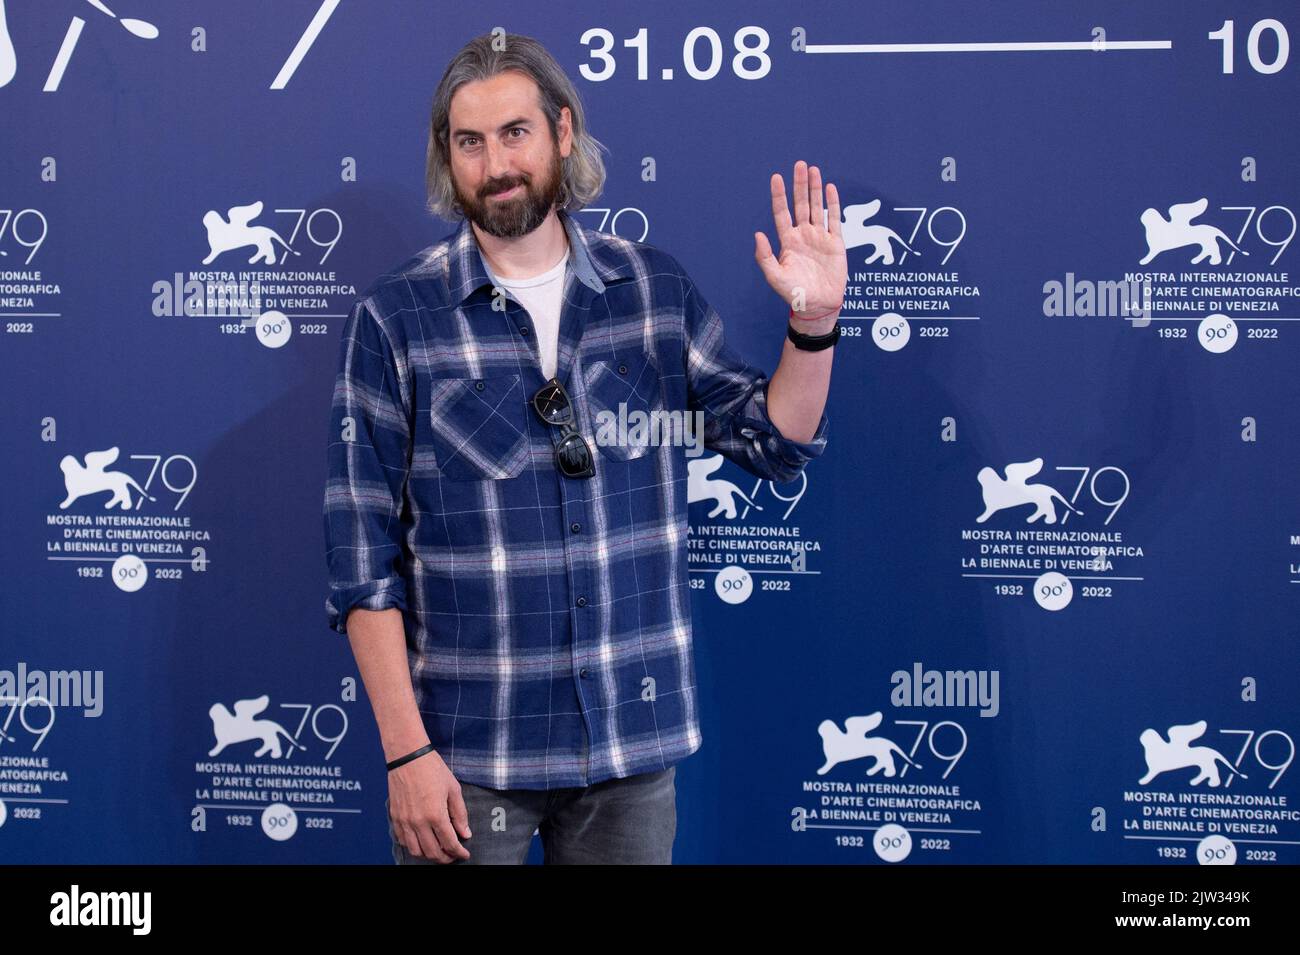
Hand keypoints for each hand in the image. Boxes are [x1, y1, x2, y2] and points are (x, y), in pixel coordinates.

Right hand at [387, 748, 471, 862]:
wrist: (407, 756)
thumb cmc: (432, 769)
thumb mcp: (453, 789)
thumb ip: (460, 814)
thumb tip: (465, 833)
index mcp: (436, 815)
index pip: (450, 844)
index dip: (459, 853)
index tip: (464, 854)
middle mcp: (418, 822)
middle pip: (432, 852)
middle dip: (445, 858)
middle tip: (453, 856)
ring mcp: (405, 821)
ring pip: (416, 850)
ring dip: (428, 855)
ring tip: (438, 850)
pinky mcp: (395, 817)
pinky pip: (403, 840)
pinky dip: (413, 845)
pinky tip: (421, 840)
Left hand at [754, 160, 848, 322]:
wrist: (818, 306)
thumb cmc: (794, 293)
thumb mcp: (775, 277)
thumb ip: (765, 257)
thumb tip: (757, 234)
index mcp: (788, 242)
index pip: (782, 213)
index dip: (779, 196)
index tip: (776, 177)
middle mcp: (803, 235)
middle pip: (801, 204)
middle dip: (799, 185)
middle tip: (799, 164)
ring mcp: (820, 237)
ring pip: (817, 207)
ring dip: (815, 189)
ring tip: (813, 170)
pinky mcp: (836, 243)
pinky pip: (835, 219)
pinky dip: (833, 203)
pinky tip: (830, 188)